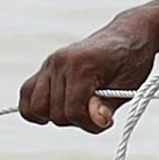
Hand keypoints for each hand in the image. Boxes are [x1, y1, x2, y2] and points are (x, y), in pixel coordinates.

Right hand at [18, 25, 158, 131]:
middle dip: (76, 121)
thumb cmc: (131, 60)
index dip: (90, 124)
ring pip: (35, 106)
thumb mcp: (128, 86)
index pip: (72, 110)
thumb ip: (108, 106)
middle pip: (54, 113)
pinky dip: (35, 108)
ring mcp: (49, 64)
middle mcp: (60, 62)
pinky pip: (27, 94)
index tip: (107, 121)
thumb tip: (96, 120)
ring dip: (56, 116)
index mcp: (81, 64)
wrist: (127, 36)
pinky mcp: (45, 68)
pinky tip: (53, 111)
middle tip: (96, 113)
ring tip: (77, 110)